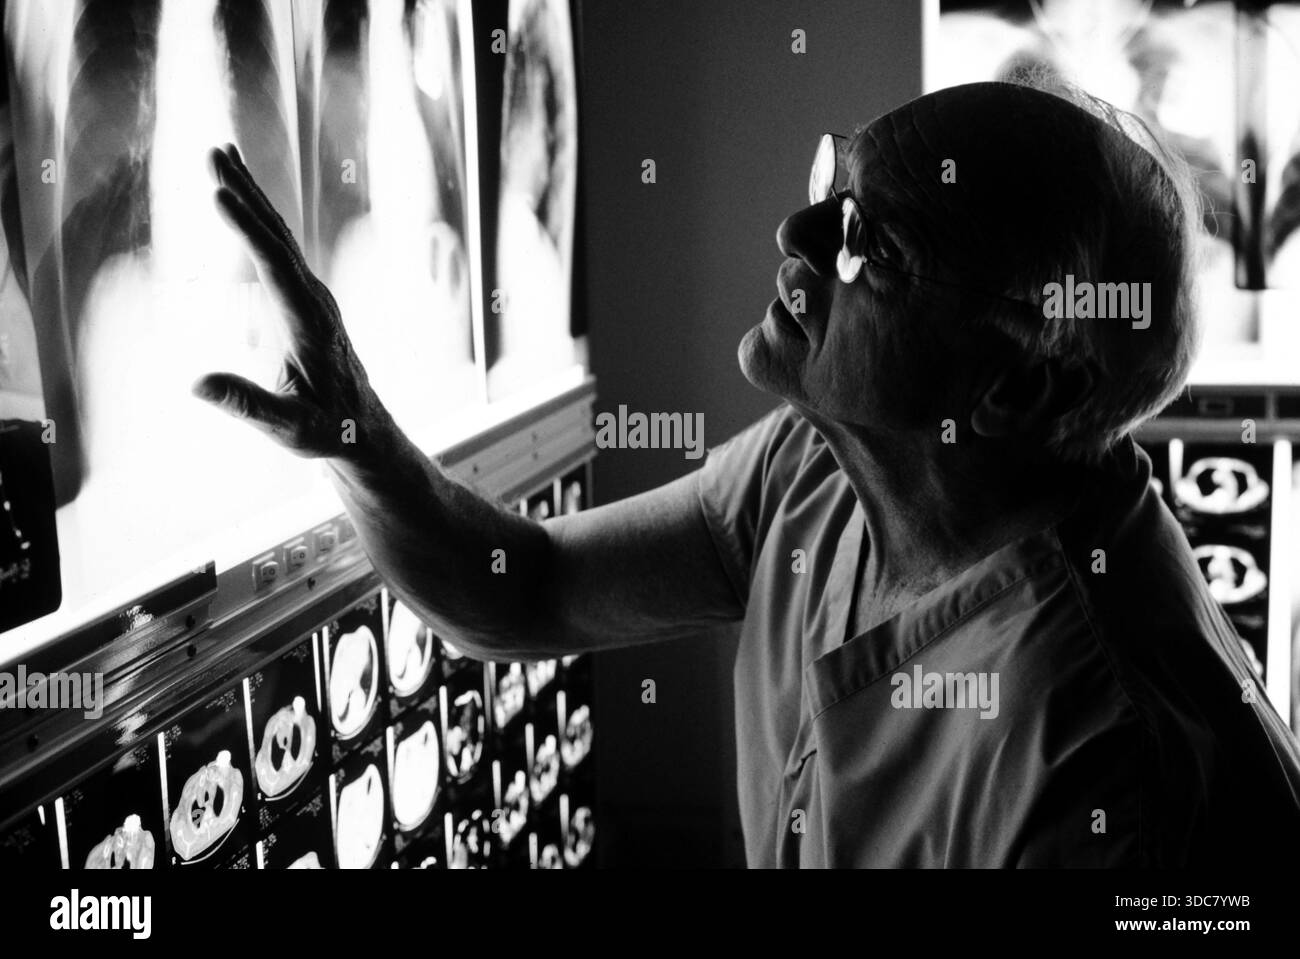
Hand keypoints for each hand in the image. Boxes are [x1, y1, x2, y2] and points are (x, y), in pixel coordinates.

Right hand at [193, 143, 391, 463]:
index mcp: (309, 323)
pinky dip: (259, 216)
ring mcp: (313, 294)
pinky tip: (244, 198)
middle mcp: (315, 299)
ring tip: (223, 154)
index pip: (274, 266)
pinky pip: (281, 247)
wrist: (362, 427)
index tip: (218, 193)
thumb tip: (197, 384)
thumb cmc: (327, 429)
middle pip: (277, 236)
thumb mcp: (289, 427)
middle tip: (213, 151)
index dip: (246, 229)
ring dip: (251, 193)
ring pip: (280, 234)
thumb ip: (247, 405)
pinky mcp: (307, 297)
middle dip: (245, 192)